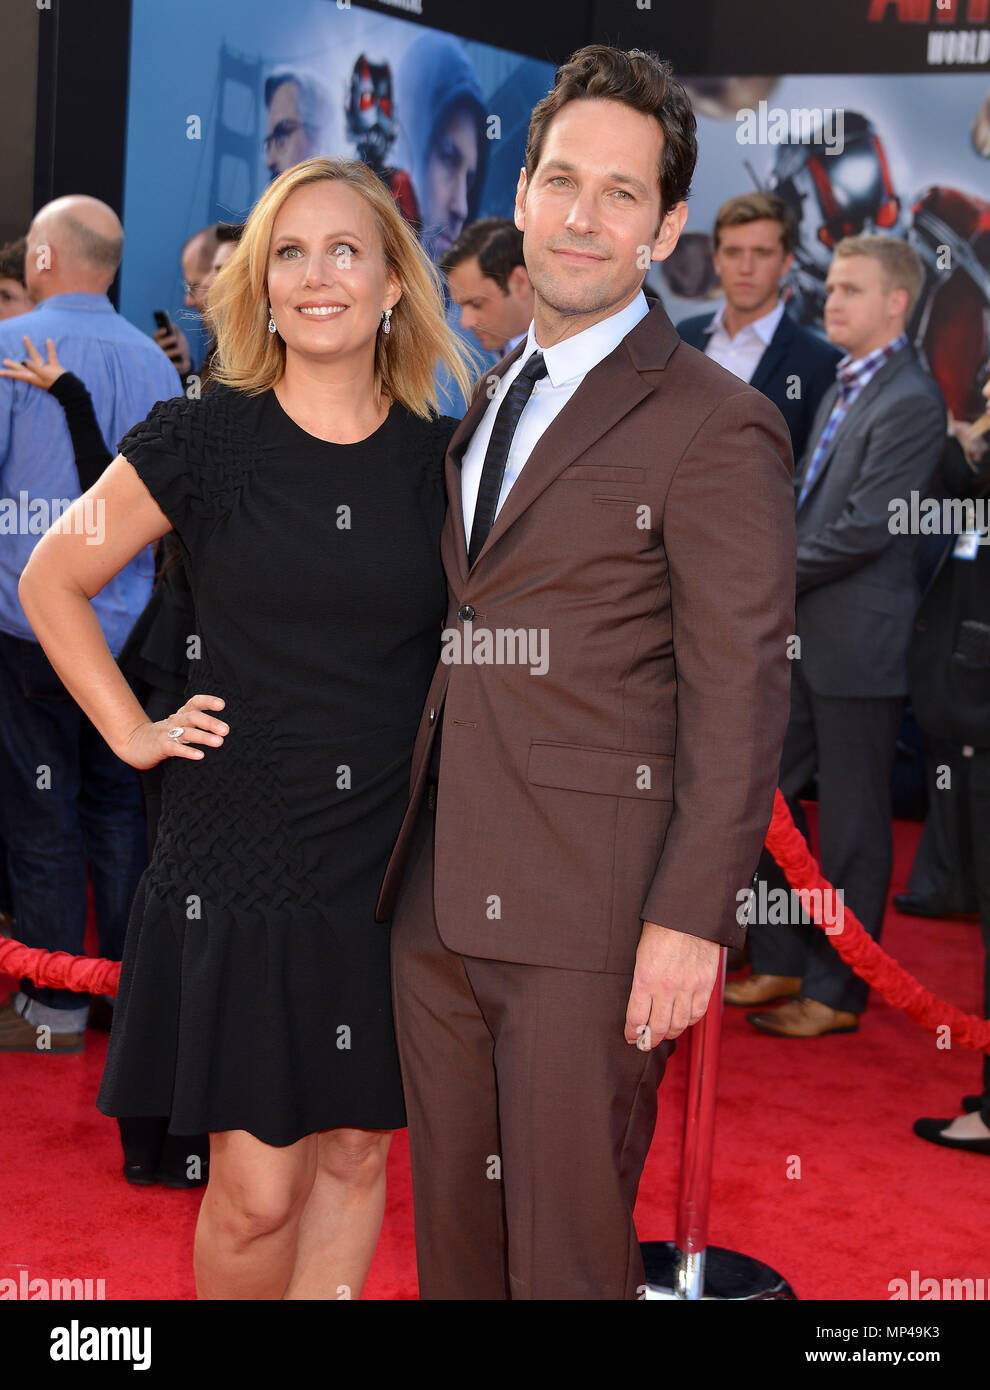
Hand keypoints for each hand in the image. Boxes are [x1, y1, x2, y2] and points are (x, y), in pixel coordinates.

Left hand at [0, 335, 66, 389]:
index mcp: (32, 376)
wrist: (69, 388)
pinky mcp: (54, 367)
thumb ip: (33, 368)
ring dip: (31, 348)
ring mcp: (45, 370)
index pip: (17, 374)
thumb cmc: (54, 382)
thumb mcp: (42, 375)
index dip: (9, 373)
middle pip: (22, 367)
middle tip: (4, 361)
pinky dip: (50, 349)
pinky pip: (51, 356)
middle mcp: (36, 373)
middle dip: (14, 364)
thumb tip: (23, 360)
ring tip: (26, 338)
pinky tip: (48, 340)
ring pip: (36, 358)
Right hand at [119, 694, 227, 769]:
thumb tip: (224, 731)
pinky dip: (187, 751)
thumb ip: (198, 725)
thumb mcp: (181, 726)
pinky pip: (175, 747)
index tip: (222, 704)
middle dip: (210, 722)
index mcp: (181, 714)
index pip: (195, 702)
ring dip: (203, 736)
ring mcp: (166, 732)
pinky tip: (200, 755)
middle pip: (193, 717)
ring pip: (186, 732)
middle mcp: (175, 721)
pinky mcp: (160, 746)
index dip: (208, 701)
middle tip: (226, 730)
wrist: (134, 743)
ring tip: (219, 742)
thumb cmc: (165, 736)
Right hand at [153, 324, 191, 375]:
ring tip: (180, 350)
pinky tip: (183, 362)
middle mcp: (158, 351)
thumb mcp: (179, 336)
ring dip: (172, 352)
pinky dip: (177, 365)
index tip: (166, 329)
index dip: (159, 333)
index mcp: (159, 341)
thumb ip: (175, 329)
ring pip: (164, 357)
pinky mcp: (168, 369)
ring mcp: (162, 360)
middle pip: (159, 345)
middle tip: (174, 338)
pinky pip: (171, 367)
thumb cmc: (180, 346)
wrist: (185, 360)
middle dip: (166, 341)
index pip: (155, 336)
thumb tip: (172, 325)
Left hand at [624, 921, 720, 1048]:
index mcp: (645, 979)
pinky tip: (682, 1021)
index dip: (631, 1033)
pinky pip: (697, 1014)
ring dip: (669, 1034)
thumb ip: (641, 980)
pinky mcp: (705, 985)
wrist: (688, 914)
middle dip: (649, 1041)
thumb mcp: (641, 953)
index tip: (630, 1037)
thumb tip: (640, 1003)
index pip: (636, 1018)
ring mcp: (688, 988)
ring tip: (663, 1035)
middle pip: (657, 1028)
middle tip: (645, 1044)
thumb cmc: (661, 928)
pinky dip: (688, 1022)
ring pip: (678, 1025)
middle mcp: (666, 988)